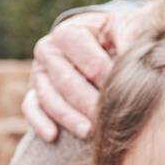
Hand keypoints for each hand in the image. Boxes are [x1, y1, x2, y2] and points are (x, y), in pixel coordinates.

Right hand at [22, 9, 145, 141]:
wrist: (105, 39)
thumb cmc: (121, 34)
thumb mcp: (129, 28)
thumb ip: (132, 38)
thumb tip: (134, 56)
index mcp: (69, 32)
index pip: (87, 60)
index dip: (107, 78)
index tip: (126, 94)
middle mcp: (48, 50)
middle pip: (67, 82)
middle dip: (90, 103)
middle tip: (111, 121)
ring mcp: (39, 72)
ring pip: (49, 98)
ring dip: (69, 118)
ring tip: (90, 133)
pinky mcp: (34, 91)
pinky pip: (31, 107)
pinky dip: (39, 122)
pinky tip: (53, 137)